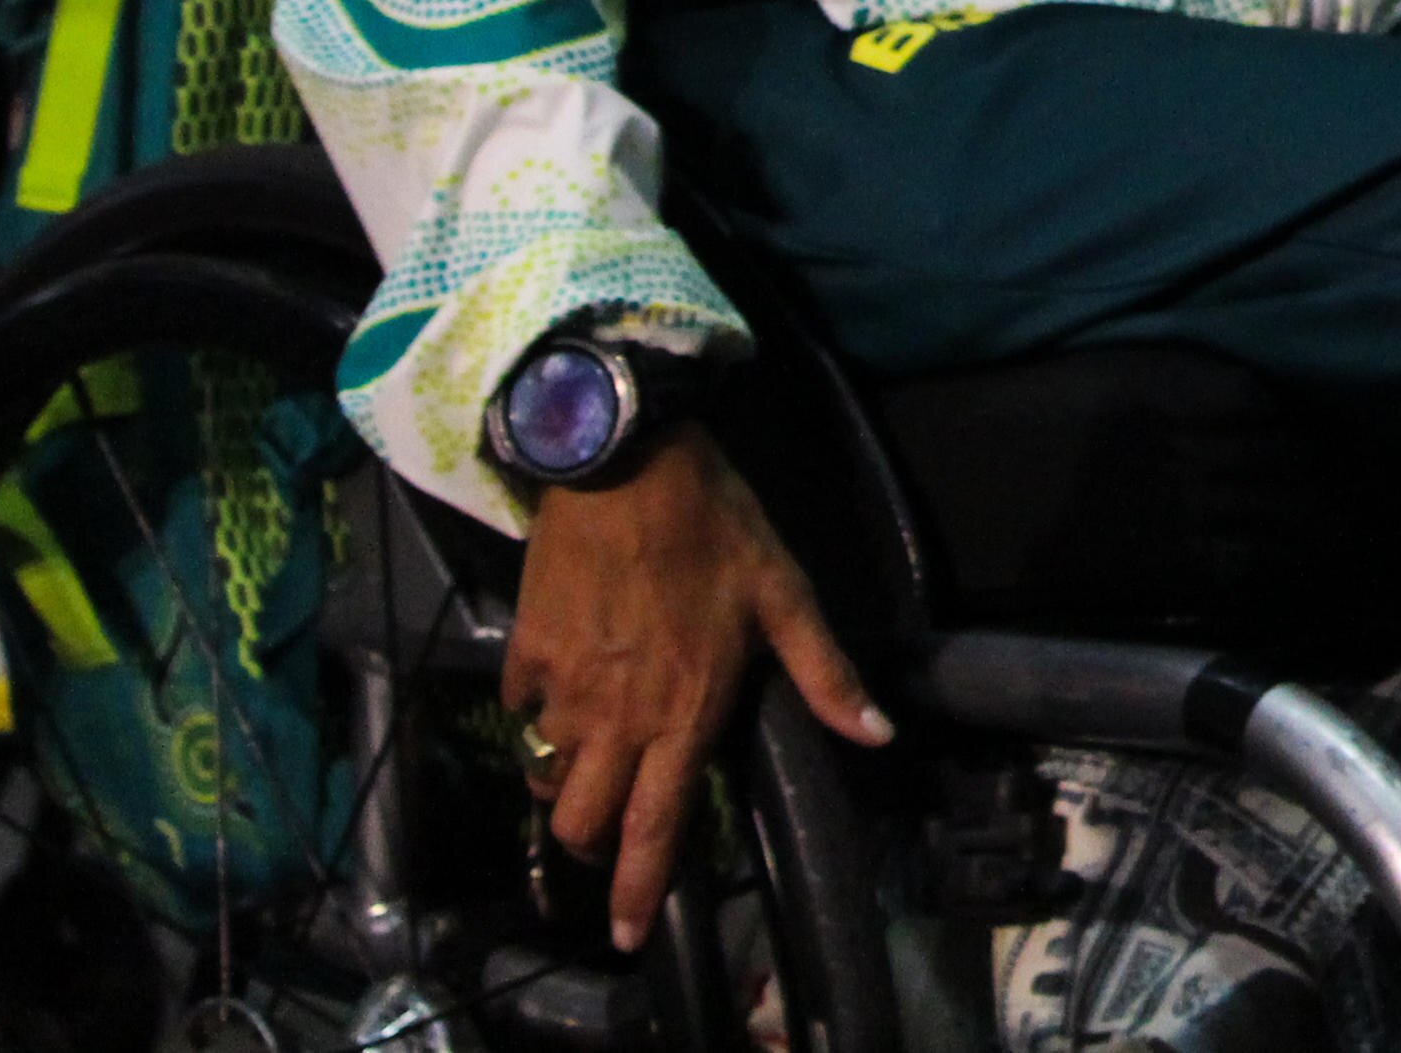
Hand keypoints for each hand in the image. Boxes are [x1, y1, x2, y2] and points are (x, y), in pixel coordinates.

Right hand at [500, 431, 889, 950]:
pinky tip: (567, 686)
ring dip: (565, 782)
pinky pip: (522, 709)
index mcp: (682, 713)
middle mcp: (616, 716)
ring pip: (545, 774)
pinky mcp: (526, 652)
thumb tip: (878, 734)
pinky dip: (540, 713)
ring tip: (592, 762)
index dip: (636, 891)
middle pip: (580, 820)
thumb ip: (827, 674)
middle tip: (613, 828)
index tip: (627, 936)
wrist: (625, 463)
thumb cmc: (716, 528)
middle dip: (593, 841)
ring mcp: (563, 688)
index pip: (653, 828)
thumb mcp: (786, 596)